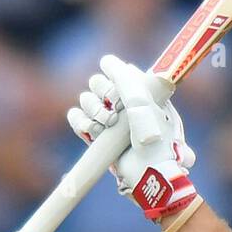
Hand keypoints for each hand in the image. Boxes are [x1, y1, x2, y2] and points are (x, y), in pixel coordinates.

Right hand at [67, 54, 197, 219]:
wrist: (149, 171)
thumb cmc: (156, 138)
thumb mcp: (146, 104)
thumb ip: (128, 80)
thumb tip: (107, 60)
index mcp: (141, 92)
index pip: (119, 70)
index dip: (114, 71)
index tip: (113, 75)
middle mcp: (122, 103)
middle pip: (98, 81)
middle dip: (103, 91)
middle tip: (115, 108)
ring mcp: (107, 119)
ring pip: (85, 98)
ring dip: (94, 109)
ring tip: (108, 125)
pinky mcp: (93, 135)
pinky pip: (75, 116)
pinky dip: (80, 121)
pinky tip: (93, 131)